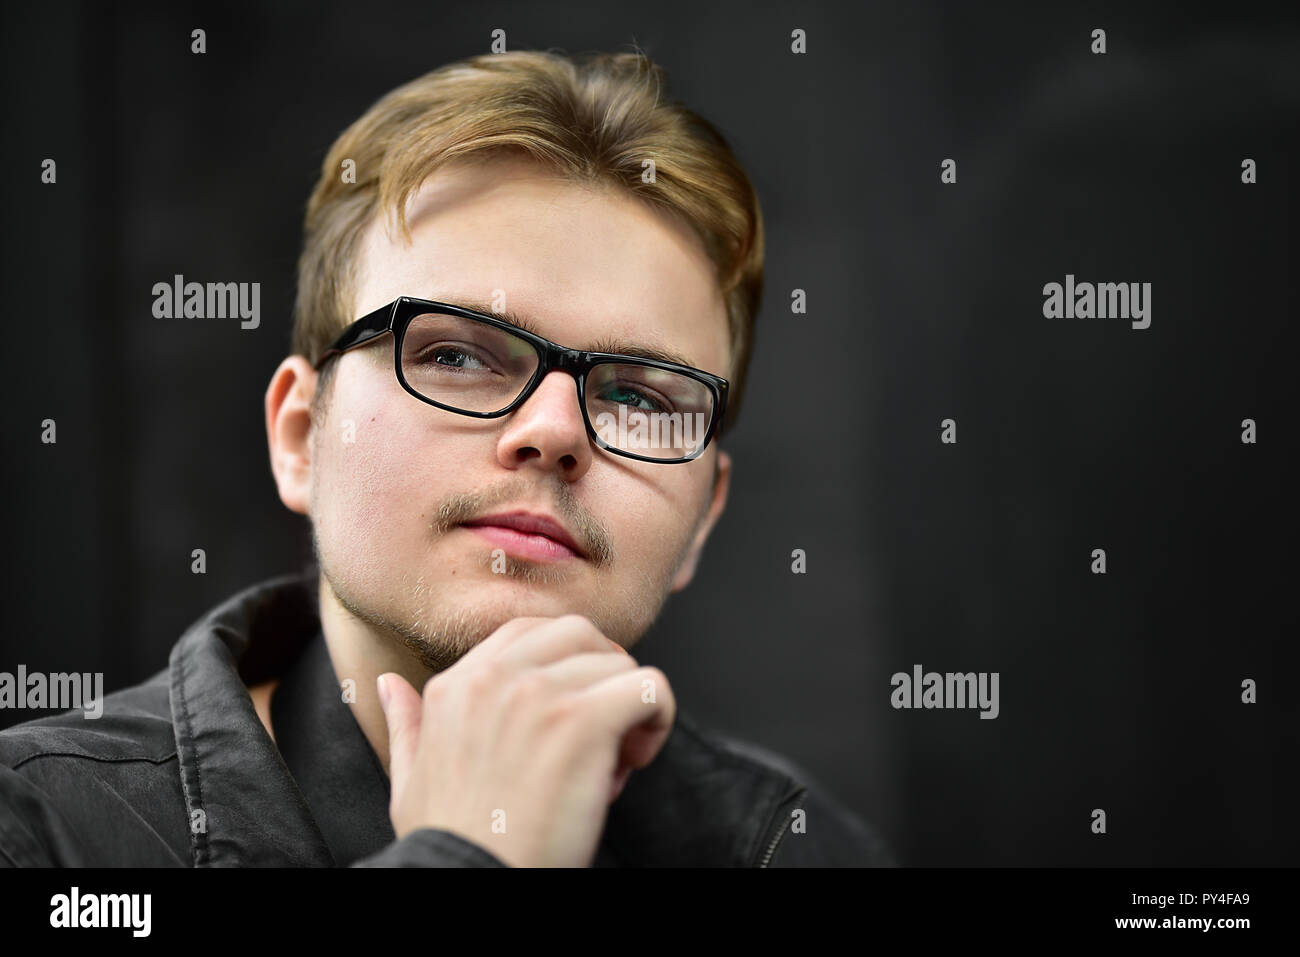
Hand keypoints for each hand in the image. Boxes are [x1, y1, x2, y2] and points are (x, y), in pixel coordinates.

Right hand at [378, 614, 675, 866]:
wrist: (471, 881)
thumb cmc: (450, 842)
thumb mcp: (410, 780)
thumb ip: (407, 724)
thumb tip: (387, 685)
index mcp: (458, 684)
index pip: (529, 632)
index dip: (564, 665)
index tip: (568, 715)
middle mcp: (496, 678)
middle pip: (580, 633)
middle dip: (600, 673)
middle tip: (601, 730)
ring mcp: (540, 694)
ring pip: (619, 662)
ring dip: (627, 706)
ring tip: (612, 761)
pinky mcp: (583, 722)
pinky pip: (651, 687)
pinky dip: (658, 716)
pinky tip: (636, 757)